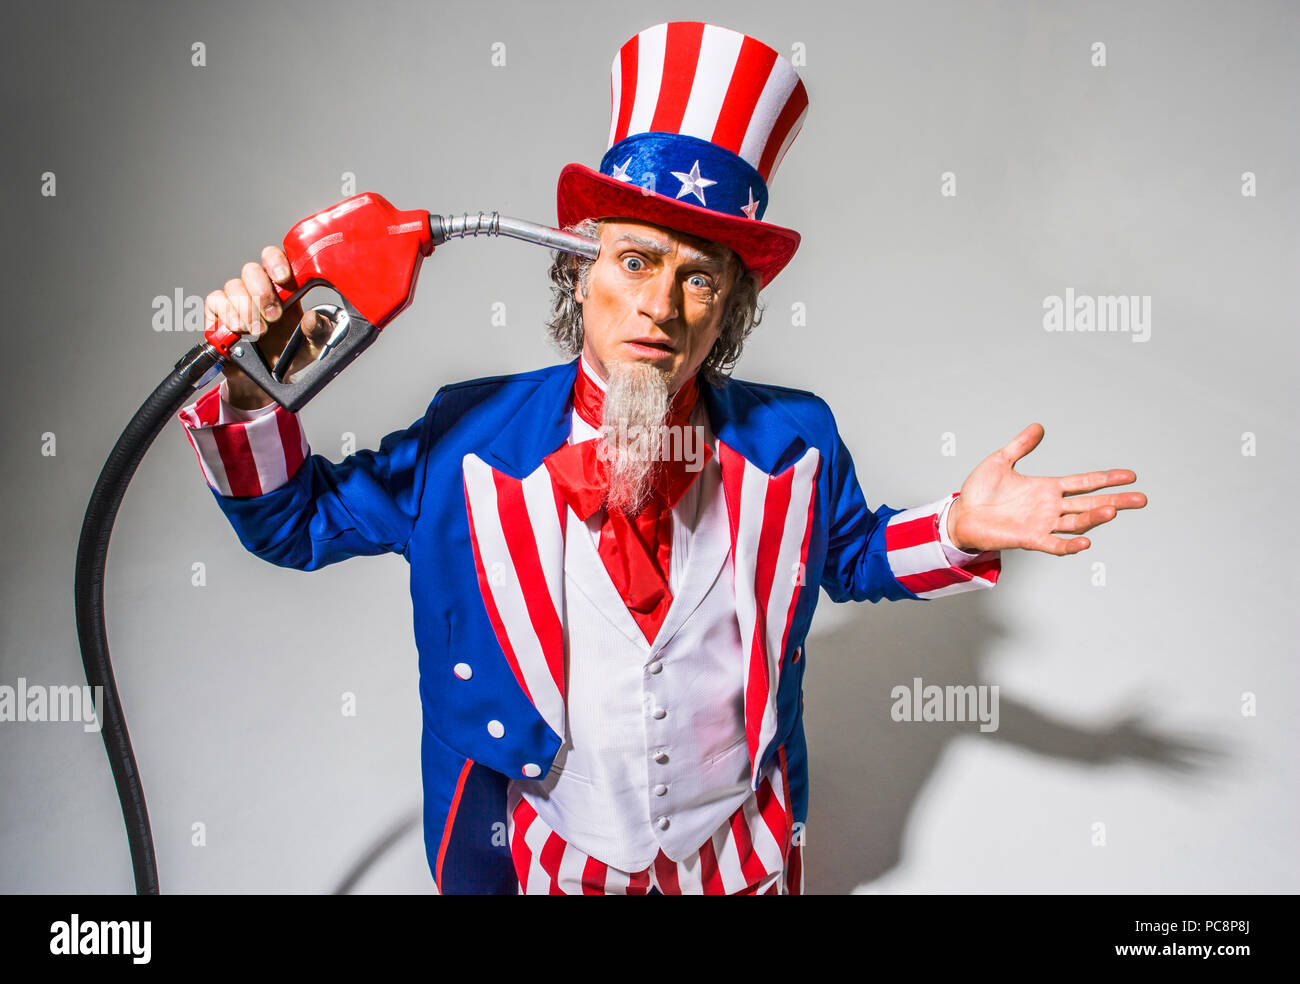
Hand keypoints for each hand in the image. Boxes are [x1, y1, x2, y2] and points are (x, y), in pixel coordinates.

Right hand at [203, 245, 333, 409]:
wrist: (267, 377)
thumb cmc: (290, 353)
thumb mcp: (313, 346)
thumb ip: (318, 332)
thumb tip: (313, 318)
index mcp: (283, 287)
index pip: (274, 258)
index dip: (276, 261)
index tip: (282, 279)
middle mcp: (258, 288)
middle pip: (251, 270)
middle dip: (261, 293)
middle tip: (273, 317)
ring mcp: (236, 298)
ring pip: (233, 286)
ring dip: (246, 310)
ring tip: (257, 332)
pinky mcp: (218, 312)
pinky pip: (215, 301)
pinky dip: (226, 315)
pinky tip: (237, 329)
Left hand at [946, 423, 1146, 555]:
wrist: (961, 515)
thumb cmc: (979, 492)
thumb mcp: (1000, 461)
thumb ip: (1020, 446)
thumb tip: (1038, 427)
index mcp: (1047, 488)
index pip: (1084, 482)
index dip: (1106, 479)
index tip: (1131, 476)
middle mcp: (1049, 507)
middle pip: (1089, 504)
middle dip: (1115, 501)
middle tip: (1141, 499)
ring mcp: (1041, 524)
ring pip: (1076, 522)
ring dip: (1095, 518)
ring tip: (1113, 510)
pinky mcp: (1028, 538)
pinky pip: (1053, 544)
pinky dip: (1069, 544)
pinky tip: (1085, 542)